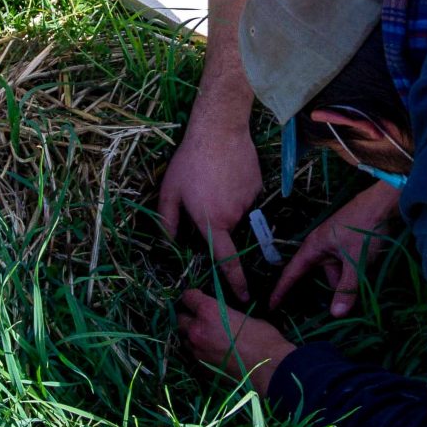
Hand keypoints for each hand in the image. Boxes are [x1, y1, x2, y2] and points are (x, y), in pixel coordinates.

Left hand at [156, 114, 263, 298]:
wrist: (220, 128)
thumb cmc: (190, 160)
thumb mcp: (169, 192)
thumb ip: (167, 222)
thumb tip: (168, 244)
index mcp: (212, 221)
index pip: (226, 260)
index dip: (235, 282)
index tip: (245, 298)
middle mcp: (235, 216)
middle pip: (226, 231)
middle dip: (216, 221)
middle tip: (202, 194)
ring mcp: (250, 202)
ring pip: (236, 214)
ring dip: (225, 204)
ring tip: (213, 179)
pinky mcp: (259, 188)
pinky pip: (246, 199)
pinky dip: (236, 192)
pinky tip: (226, 173)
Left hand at [176, 288, 295, 391]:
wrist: (270, 368)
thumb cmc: (264, 338)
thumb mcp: (246, 316)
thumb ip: (228, 314)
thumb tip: (226, 315)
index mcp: (209, 311)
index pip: (188, 297)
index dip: (193, 297)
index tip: (199, 299)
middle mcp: (197, 330)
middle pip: (180, 319)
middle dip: (188, 317)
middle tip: (201, 319)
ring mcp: (197, 351)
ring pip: (184, 339)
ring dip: (192, 336)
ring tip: (207, 337)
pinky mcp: (201, 368)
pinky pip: (194, 356)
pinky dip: (200, 352)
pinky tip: (213, 353)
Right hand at [273, 179, 404, 318]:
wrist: (383, 202)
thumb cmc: (364, 228)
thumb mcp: (355, 261)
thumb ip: (347, 288)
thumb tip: (336, 315)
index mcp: (313, 248)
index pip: (291, 273)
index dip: (281, 290)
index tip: (270, 307)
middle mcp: (320, 247)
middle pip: (323, 277)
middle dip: (338, 287)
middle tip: (355, 291)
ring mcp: (334, 245)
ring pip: (338, 272)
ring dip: (351, 277)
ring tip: (368, 268)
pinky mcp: (347, 244)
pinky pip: (347, 264)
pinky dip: (356, 269)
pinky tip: (369, 264)